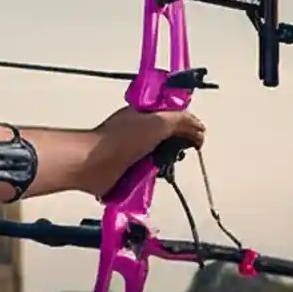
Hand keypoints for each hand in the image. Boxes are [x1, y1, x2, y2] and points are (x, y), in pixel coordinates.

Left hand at [81, 107, 205, 198]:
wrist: (94, 164)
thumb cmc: (122, 139)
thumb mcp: (159, 121)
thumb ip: (182, 120)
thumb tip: (198, 128)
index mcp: (144, 114)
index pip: (173, 115)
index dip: (186, 125)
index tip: (196, 135)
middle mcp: (138, 130)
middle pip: (169, 139)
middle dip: (177, 147)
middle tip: (176, 151)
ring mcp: (132, 151)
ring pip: (160, 158)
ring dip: (164, 164)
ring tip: (159, 166)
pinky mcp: (127, 170)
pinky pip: (149, 174)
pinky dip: (153, 177)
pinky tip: (151, 177)